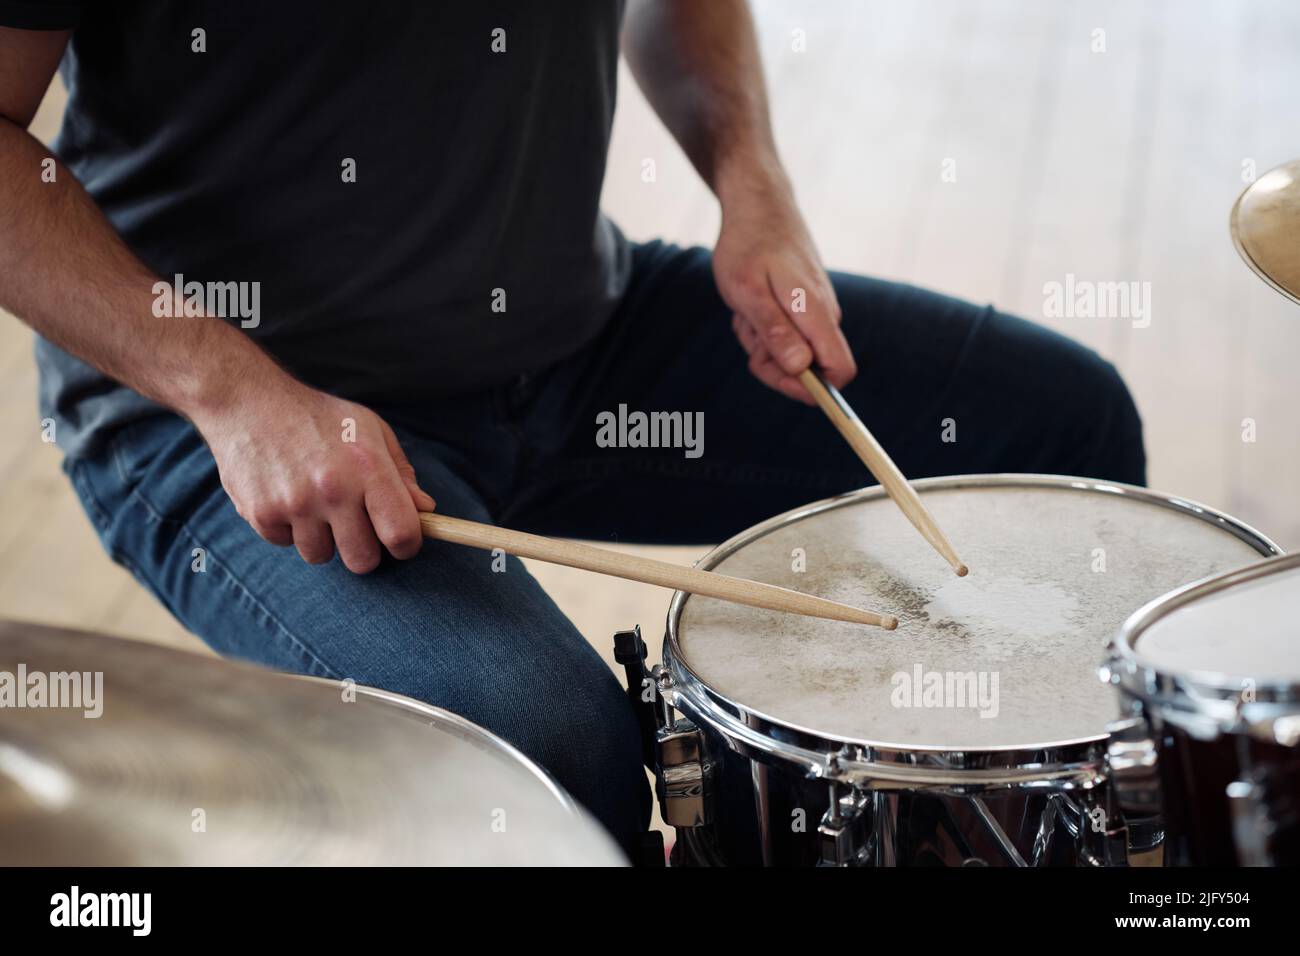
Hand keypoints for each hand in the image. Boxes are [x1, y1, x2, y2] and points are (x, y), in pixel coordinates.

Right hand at [192, 376, 435, 572]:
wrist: (248, 402)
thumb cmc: (319, 417)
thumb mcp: (371, 430)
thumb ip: (401, 473)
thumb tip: (425, 510)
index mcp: (367, 468)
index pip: (401, 534)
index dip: (407, 545)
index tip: (401, 539)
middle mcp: (332, 490)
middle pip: (363, 561)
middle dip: (365, 549)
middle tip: (357, 526)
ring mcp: (294, 505)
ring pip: (322, 556)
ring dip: (324, 539)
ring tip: (317, 505)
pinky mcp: (261, 514)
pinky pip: (286, 544)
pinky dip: (290, 529)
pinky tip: (288, 497)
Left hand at [712, 173, 855, 403]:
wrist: (758, 205)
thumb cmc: (748, 246)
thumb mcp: (749, 292)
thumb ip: (775, 331)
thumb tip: (800, 369)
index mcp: (817, 314)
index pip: (840, 372)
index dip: (812, 389)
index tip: (776, 376)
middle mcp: (825, 315)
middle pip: (810, 370)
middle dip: (772, 362)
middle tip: (747, 331)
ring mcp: (816, 311)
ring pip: (791, 352)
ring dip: (761, 342)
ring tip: (746, 309)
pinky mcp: (806, 307)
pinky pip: (784, 335)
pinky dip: (761, 327)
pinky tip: (751, 304)